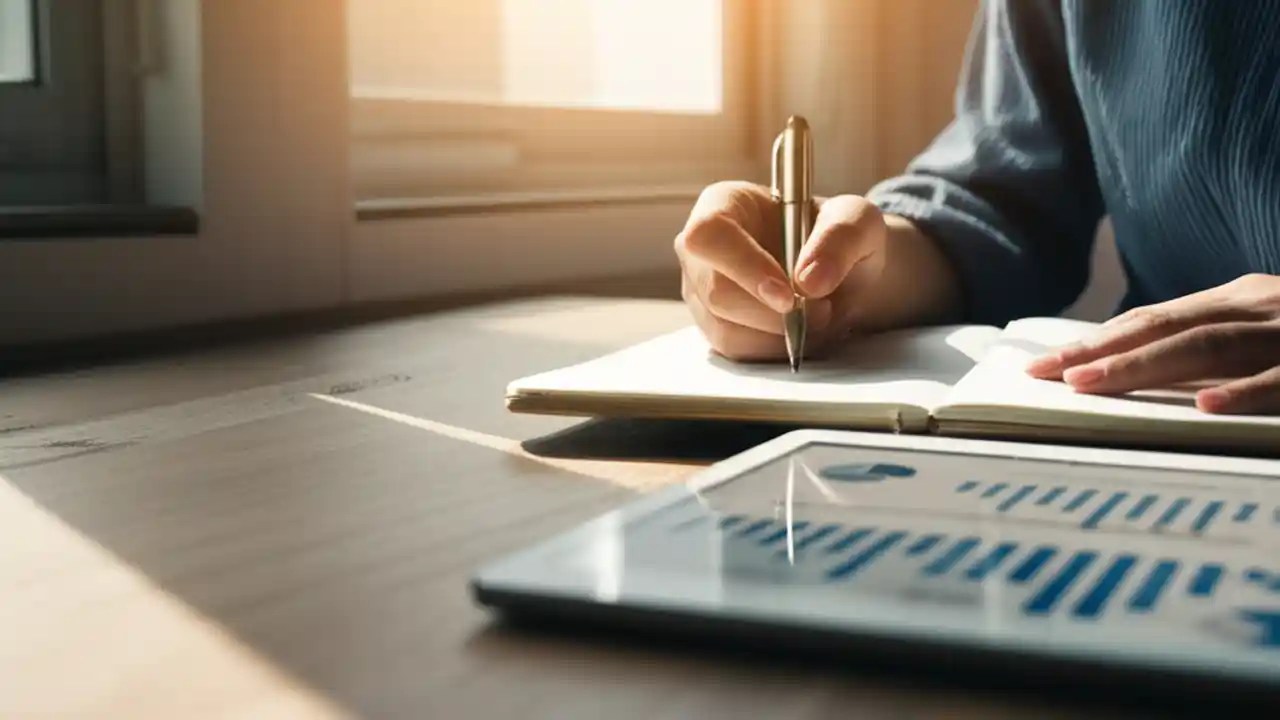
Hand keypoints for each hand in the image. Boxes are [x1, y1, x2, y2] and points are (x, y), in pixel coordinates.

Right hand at [674, 181, 957, 360]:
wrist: (842, 275)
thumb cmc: (839, 238)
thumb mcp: (858, 221)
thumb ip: (841, 237)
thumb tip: (809, 280)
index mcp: (724, 204)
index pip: (708, 235)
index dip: (743, 266)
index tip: (788, 294)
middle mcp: (702, 250)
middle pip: (715, 291)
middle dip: (773, 312)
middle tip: (820, 309)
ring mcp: (702, 291)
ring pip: (724, 327)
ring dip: (777, 334)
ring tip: (815, 317)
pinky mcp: (714, 325)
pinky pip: (734, 350)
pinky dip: (773, 349)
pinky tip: (798, 332)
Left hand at [1026, 274, 1279, 413]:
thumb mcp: (1264, 331)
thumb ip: (1211, 345)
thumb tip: (1141, 372)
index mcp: (1237, 300)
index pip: (1154, 320)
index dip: (1097, 341)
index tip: (1044, 365)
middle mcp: (1256, 307)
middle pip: (1166, 327)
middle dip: (1101, 350)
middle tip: (1046, 373)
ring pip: (1209, 345)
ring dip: (1144, 364)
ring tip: (1089, 383)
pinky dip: (1244, 390)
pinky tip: (1205, 405)